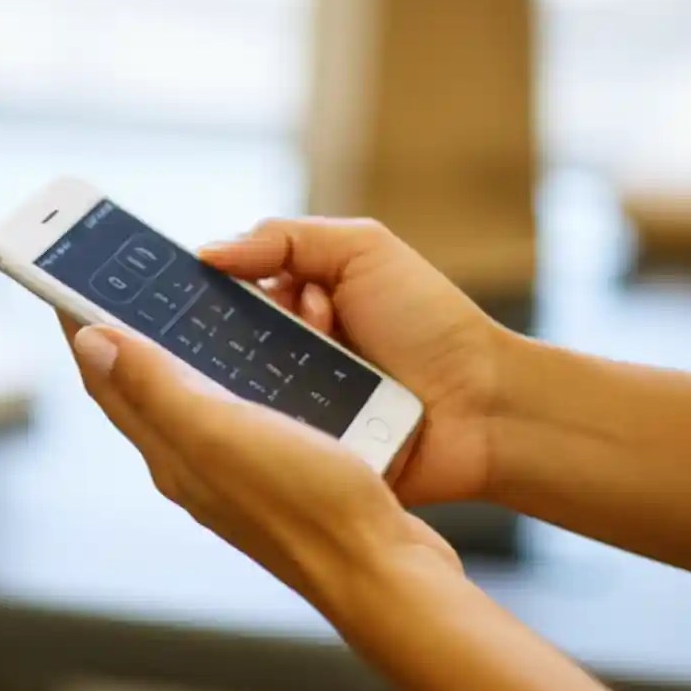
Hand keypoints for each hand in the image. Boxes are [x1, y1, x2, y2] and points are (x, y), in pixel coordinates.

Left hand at [60, 317, 458, 608]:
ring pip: (196, 398)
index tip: (66, 277)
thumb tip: (92, 341)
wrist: (382, 570)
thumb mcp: (220, 432)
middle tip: (128, 281)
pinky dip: (238, 375)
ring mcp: (238, 472)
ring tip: (190, 308)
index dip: (84, 325)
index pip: (108, 380)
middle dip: (130, 333)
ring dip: (187, 351)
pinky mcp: (280, 474)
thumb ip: (156, 387)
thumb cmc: (309, 504)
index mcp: (172, 452)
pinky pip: (243, 410)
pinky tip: (262, 362)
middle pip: (145, 387)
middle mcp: (196, 464)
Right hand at [199, 217, 504, 505]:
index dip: (221, 286)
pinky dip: (277, 418)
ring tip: (322, 357)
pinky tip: (299, 408)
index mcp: (296, 304)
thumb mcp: (362, 250)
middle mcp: (286, 354)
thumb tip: (207, 251)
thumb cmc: (431, 323)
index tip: (219, 284)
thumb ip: (285, 238)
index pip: (228, 293)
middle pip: (227, 341)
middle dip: (257, 324)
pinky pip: (264, 436)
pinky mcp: (302, 452)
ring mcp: (292, 405)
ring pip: (239, 388)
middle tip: (312, 322)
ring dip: (272, 367)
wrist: (483, 406)